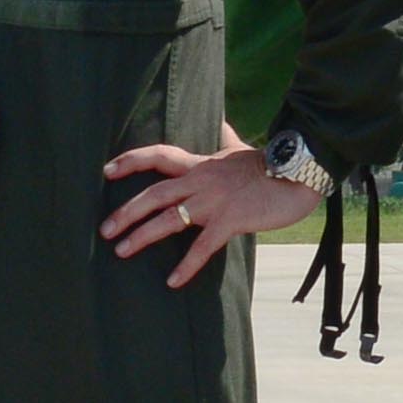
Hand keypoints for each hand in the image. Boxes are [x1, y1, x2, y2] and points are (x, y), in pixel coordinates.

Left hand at [101, 127, 321, 286]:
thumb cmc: (269, 165)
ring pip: (169, 218)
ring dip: (142, 236)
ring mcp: (214, 201)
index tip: (106, 170)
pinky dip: (186, 266)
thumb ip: (226, 138)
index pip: (158, 156)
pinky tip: (172, 281)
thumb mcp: (241, 149)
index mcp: (200, 164)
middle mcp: (200, 181)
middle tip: (104, 230)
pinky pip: (202, 246)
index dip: (130, 161)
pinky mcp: (230, 220)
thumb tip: (221, 121)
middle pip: (153, 193)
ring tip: (121, 251)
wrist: (298, 174)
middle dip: (126, 211)